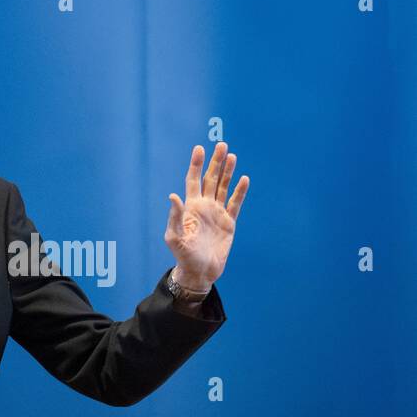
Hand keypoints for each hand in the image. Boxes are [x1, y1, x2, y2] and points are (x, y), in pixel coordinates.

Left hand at [165, 142, 248, 289]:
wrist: (199, 271)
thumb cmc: (183, 255)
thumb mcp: (175, 237)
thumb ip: (175, 217)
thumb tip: (173, 196)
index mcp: (190, 207)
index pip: (193, 180)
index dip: (196, 165)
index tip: (199, 148)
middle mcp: (204, 206)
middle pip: (211, 179)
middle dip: (216, 162)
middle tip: (222, 145)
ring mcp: (217, 213)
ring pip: (224, 188)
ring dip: (228, 172)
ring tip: (232, 156)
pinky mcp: (229, 223)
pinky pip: (235, 204)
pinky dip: (240, 192)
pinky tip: (244, 179)